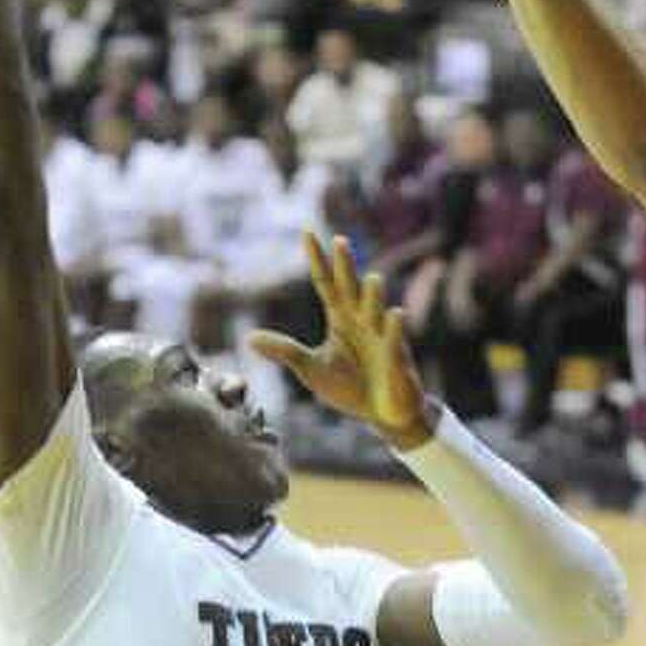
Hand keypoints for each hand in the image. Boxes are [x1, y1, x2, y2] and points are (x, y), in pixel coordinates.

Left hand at [251, 235, 436, 446]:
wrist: (382, 414)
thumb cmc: (349, 387)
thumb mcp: (311, 369)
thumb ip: (285, 351)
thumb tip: (249, 338)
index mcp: (341, 318)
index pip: (325, 282)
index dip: (317, 259)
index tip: (307, 232)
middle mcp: (362, 320)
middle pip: (351, 288)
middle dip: (347, 267)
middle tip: (340, 241)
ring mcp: (381, 337)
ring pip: (376, 311)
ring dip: (374, 296)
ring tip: (371, 279)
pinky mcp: (396, 359)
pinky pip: (394, 341)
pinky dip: (394, 329)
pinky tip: (394, 314)